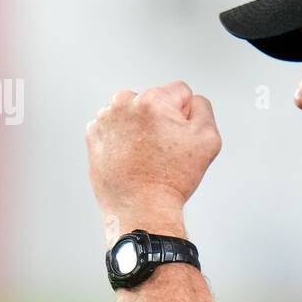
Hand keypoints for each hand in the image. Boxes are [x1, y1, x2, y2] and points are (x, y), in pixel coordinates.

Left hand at [86, 81, 220, 242]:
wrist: (141, 209)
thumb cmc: (172, 179)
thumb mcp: (208, 140)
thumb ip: (203, 108)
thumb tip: (191, 101)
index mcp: (152, 99)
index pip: (180, 92)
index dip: (186, 116)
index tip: (180, 138)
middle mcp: (124, 103)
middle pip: (154, 101)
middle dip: (160, 120)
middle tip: (163, 150)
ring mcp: (105, 119)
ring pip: (133, 114)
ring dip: (140, 128)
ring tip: (146, 156)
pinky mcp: (93, 135)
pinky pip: (115, 128)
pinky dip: (123, 140)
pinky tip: (131, 159)